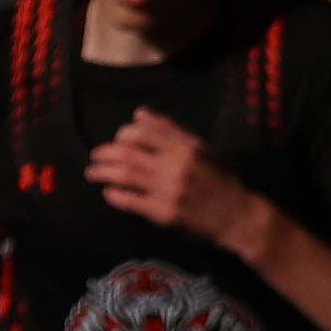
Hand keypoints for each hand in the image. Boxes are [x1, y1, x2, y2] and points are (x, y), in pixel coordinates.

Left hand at [86, 110, 267, 251]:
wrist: (238, 217)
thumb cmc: (222, 180)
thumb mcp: (202, 148)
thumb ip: (171, 131)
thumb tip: (139, 114)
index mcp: (184, 146)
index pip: (143, 131)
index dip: (124, 133)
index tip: (117, 140)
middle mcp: (175, 165)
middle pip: (128, 152)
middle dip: (105, 152)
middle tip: (95, 156)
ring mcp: (168, 190)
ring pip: (126, 176)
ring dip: (103, 173)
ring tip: (92, 173)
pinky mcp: (164, 214)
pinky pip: (132, 202)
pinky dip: (116, 196)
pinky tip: (108, 193)